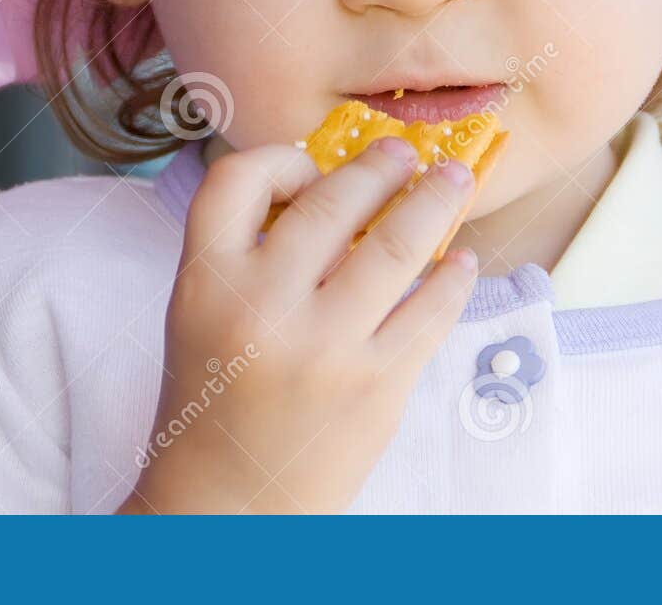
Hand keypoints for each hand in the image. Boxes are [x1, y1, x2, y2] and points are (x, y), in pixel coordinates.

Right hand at [120, 136, 478, 513]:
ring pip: (396, 245)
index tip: (315, 164)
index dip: (282, 159)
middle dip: (381, 167)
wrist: (226, 507)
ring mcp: (325, 346)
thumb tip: (336, 186)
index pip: (238, 179)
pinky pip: (431, 311)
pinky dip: (453, 277)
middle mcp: (262, 306)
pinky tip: (459, 262)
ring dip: (433, 201)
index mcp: (206, 282)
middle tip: (404, 153)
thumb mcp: (202, 312)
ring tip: (451, 181)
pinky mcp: (376, 386)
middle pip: (333, 202)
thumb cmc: (217, 400)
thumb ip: (249, 250)